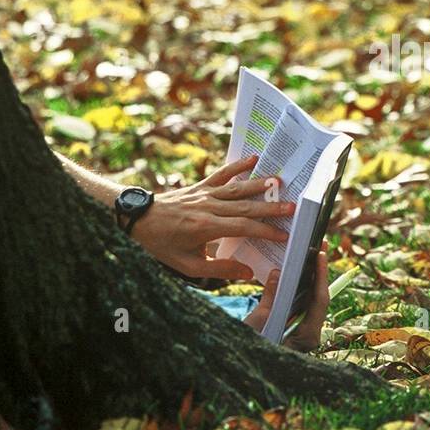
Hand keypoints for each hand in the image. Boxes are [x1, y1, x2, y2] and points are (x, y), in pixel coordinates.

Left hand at [131, 155, 292, 279]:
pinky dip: (238, 165)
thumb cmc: (162, 245)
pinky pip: (222, 174)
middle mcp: (208, 207)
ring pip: (237, 188)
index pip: (243, 227)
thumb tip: (248, 272)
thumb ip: (220, 269)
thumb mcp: (188, 266)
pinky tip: (254, 158)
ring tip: (280, 182)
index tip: (284, 236)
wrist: (137, 220)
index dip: (265, 231)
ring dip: (259, 185)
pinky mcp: (200, 186)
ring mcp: (204, 193)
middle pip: (245, 206)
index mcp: (206, 228)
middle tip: (292, 208)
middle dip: (270, 207)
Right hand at [244, 244, 330, 351]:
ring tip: (310, 255)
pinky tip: (295, 274)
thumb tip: (278, 273)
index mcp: (307, 337)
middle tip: (319, 247)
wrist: (243, 373)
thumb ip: (270, 298)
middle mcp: (310, 335)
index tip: (320, 254)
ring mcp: (303, 334)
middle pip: (318, 299)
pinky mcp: (294, 331)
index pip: (319, 301)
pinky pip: (300, 307)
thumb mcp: (258, 324)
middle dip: (318, 273)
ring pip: (310, 302)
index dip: (321, 276)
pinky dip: (298, 290)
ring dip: (310, 279)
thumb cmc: (251, 353)